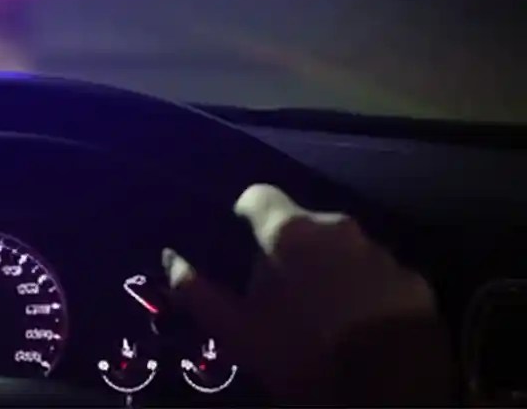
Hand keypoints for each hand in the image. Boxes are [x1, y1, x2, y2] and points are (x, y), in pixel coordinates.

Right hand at [164, 184, 455, 405]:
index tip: (241, 239)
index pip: (257, 195)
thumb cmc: (302, 356)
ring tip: (323, 312)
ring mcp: (381, 253)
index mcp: (290, 233)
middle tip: (280, 291)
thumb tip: (170, 259)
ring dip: (329, 269)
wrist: (389, 393)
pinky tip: (361, 325)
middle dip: (290, 249)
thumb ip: (196, 291)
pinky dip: (365, 290)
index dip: (245, 213)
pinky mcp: (413, 281)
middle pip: (303, 225)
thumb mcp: (236, 332)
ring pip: (343, 250)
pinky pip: (378, 275)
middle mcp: (338, 228)